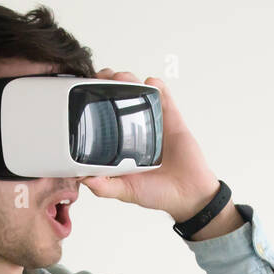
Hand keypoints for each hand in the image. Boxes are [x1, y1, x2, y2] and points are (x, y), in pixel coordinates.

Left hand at [79, 69, 221, 219]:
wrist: (189, 195)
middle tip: (102, 78)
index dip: (94, 101)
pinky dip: (159, 87)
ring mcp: (155, 123)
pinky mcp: (172, 120)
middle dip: (109, 83)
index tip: (86, 90)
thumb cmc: (158, 193)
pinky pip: (165, 98)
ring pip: (140, 93)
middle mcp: (136, 130)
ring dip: (130, 81)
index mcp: (122, 144)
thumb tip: (84, 179)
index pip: (104, 115)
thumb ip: (105, 187)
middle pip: (120, 97)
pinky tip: (151, 83)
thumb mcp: (125, 191)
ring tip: (122, 78)